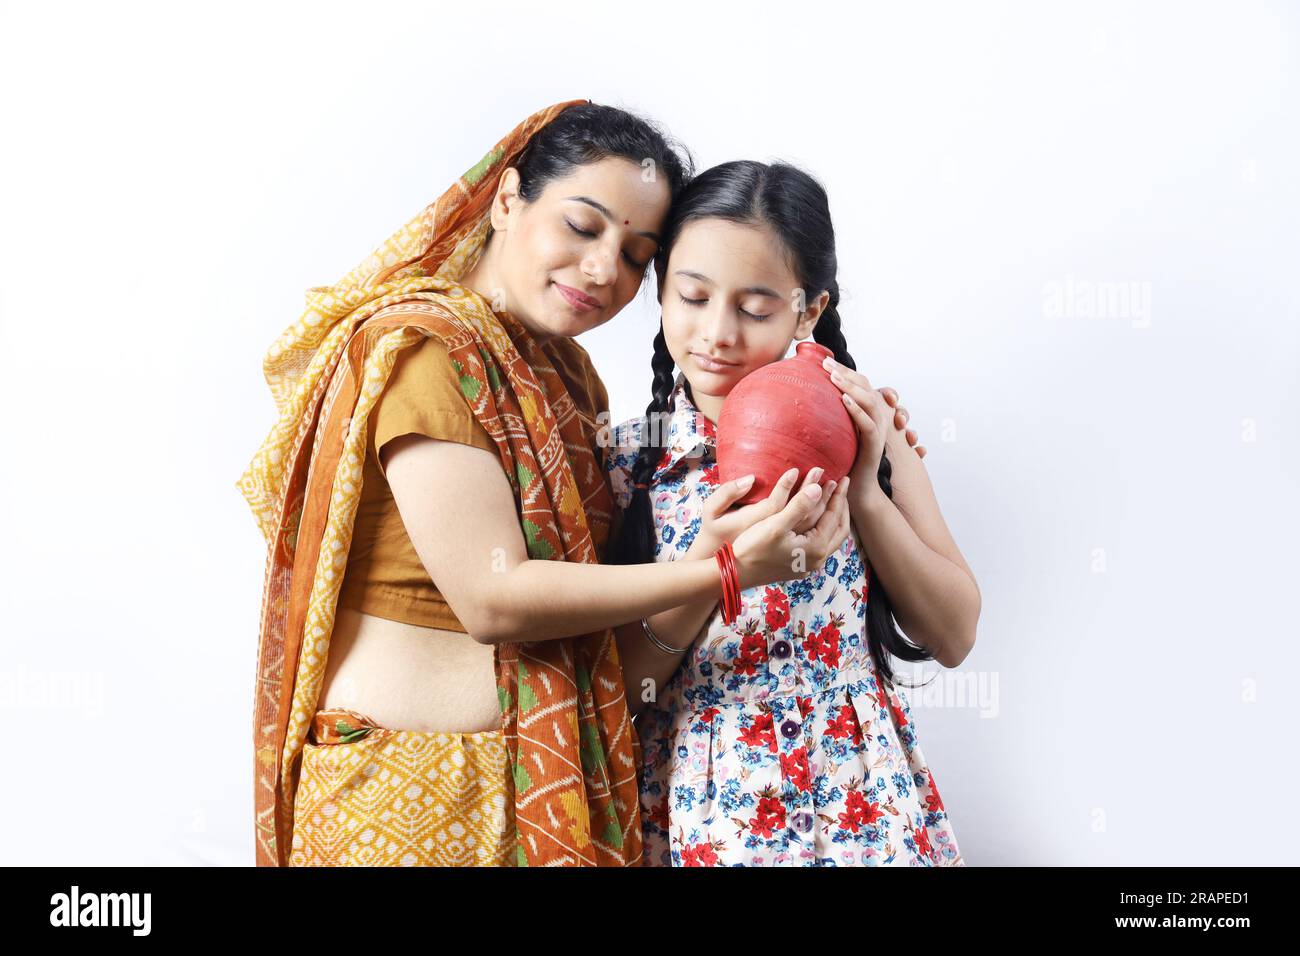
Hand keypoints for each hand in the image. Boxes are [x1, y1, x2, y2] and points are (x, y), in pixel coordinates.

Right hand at [691, 466, 836, 556]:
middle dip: (841, 507)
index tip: (842, 478)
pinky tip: (817, 520)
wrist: (735, 573)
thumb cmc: (752, 548)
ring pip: (831, 538)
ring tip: (833, 500)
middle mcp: (817, 559)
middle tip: (842, 487)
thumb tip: (819, 489)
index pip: (833, 517)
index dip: (838, 496)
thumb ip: (799, 506)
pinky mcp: (799, 565)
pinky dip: (824, 528)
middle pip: (839, 529)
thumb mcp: (775, 524)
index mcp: (815, 548)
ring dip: (834, 518)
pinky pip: (821, 543)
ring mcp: (808, 564)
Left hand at [823, 359, 916, 509]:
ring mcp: (877, 431)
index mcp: (866, 414)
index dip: (845, 371)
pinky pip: (868, 424)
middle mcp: (875, 418)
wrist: (855, 491)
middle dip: (846, 373)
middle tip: (826, 364)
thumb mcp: (830, 436)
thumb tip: (796, 405)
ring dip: (851, 386)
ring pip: (869, 401)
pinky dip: (857, 410)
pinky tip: (843, 399)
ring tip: (833, 377)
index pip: (860, 384)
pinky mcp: (874, 446)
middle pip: (865, 387)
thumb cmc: (839, 463)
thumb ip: (822, 419)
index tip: (824, 362)